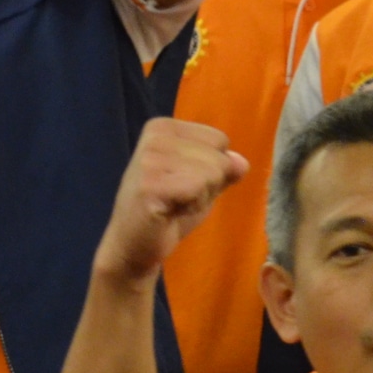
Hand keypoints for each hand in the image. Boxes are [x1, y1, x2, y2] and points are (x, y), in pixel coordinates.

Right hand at [95, 117, 246, 285]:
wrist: (132, 245)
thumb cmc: (168, 211)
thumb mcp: (202, 182)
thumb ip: (223, 167)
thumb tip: (240, 162)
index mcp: (163, 127)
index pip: (219, 138)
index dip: (211, 167)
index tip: (184, 182)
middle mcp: (155, 136)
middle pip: (218, 156)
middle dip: (208, 184)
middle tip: (178, 198)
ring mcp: (150, 159)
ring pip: (212, 172)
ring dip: (200, 197)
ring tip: (174, 205)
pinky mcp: (150, 185)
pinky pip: (198, 188)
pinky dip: (192, 206)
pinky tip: (170, 212)